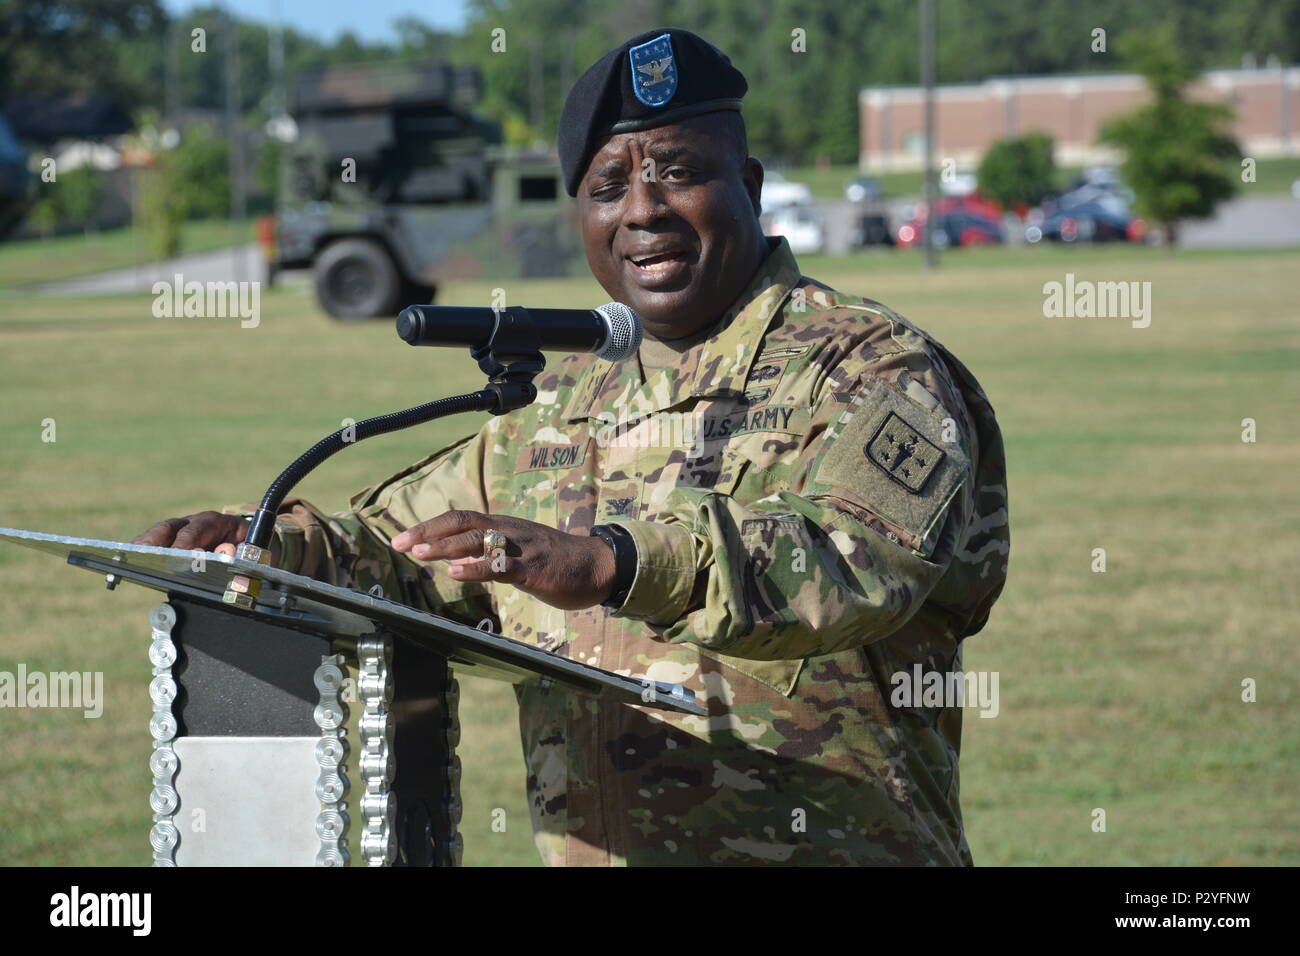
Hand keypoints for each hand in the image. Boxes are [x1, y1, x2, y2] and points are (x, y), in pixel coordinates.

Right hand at [131, 511, 250, 557]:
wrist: (252, 541)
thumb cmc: (250, 548)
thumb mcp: (254, 553)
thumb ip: (243, 556)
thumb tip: (226, 555)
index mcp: (217, 522)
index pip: (197, 530)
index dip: (186, 542)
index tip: (178, 554)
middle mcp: (194, 523)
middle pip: (169, 527)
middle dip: (154, 540)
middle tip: (141, 554)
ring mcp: (180, 531)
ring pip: (157, 535)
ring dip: (142, 547)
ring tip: (126, 560)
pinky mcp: (171, 542)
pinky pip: (152, 545)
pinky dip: (140, 553)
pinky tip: (127, 564)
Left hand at [391, 510, 616, 610]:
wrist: (598, 566)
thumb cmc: (556, 562)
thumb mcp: (517, 554)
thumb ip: (487, 555)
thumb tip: (455, 560)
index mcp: (503, 526)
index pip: (460, 519)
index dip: (430, 527)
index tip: (403, 539)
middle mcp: (509, 530)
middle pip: (463, 523)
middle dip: (428, 532)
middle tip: (399, 543)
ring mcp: (522, 547)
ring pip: (479, 540)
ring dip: (445, 546)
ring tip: (419, 554)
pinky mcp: (534, 568)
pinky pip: (501, 565)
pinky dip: (475, 567)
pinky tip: (455, 572)